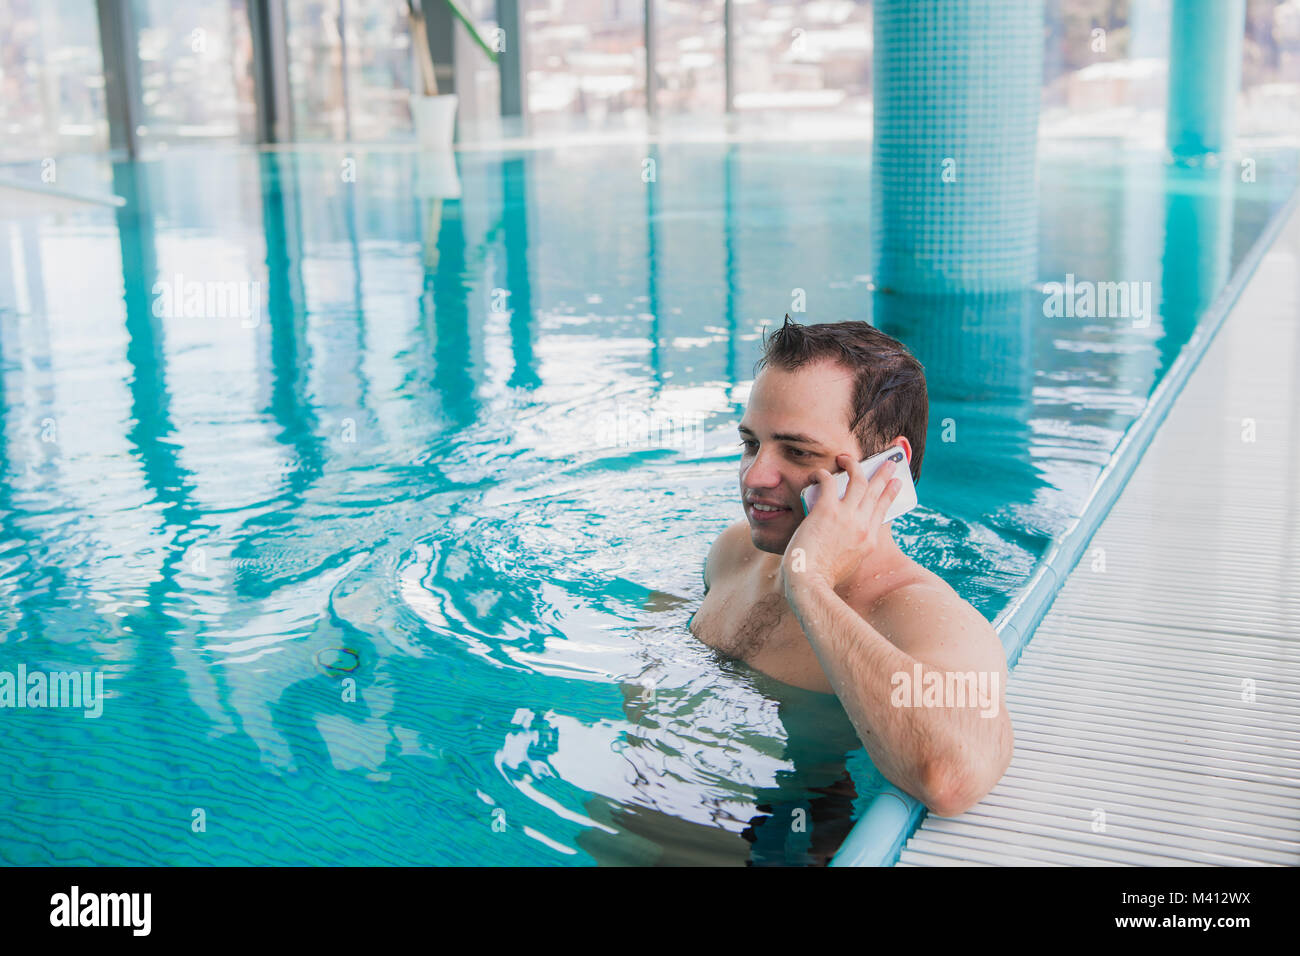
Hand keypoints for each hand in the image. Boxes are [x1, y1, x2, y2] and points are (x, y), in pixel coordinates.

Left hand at [780, 452, 901, 598]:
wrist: (810, 582)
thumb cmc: (821, 578)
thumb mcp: (848, 565)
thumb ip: (850, 548)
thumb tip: (842, 536)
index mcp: (869, 541)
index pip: (882, 510)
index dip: (889, 494)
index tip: (895, 484)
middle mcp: (863, 526)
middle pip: (876, 492)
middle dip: (883, 474)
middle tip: (888, 463)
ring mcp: (847, 517)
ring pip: (858, 480)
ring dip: (854, 465)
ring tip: (846, 458)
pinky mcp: (828, 510)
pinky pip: (829, 482)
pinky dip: (822, 474)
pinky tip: (817, 473)